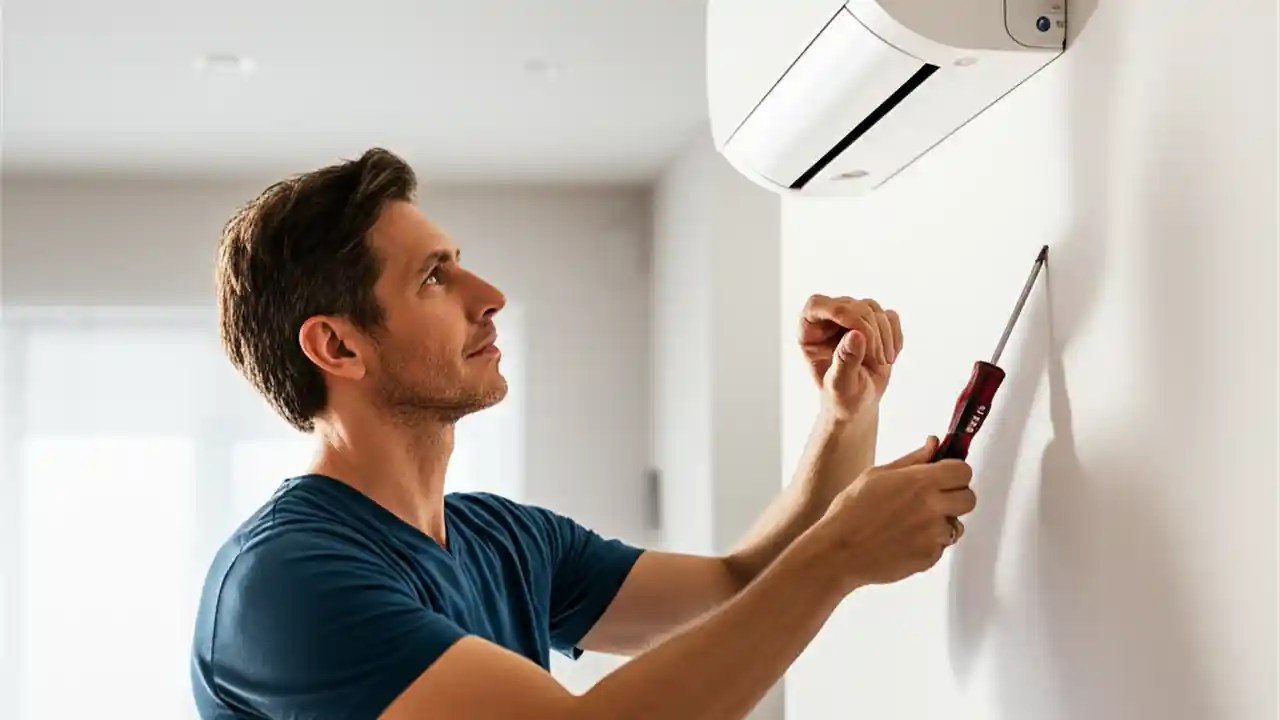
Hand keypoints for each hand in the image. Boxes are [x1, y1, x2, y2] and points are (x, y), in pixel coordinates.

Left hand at [798, 294, 901, 421]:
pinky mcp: (873, 323)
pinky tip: (890, 357)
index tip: (860, 335)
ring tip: (883, 362)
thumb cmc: (842, 396)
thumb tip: (855, 334)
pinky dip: (895, 336)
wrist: (858, 402)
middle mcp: (827, 320)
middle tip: (878, 361)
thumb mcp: (841, 385)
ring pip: (872, 308)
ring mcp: (851, 318)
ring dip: (884, 337)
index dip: (839, 313)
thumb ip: (845, 360)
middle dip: (870, 333)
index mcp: (809, 332)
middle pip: (851, 306)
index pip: (817, 304)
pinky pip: (889, 316)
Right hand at [812, 436, 975, 591]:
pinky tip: (904, 539)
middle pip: (969, 499)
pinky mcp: (930, 558)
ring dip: (941, 522)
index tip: (945, 475)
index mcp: (920, 482)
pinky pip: (941, 546)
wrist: (839, 552)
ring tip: (911, 523)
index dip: (955, 472)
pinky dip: (928, 543)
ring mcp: (933, 535)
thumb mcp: (877, 474)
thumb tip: (934, 443)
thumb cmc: (850, 511)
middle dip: (955, 496)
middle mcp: (932, 508)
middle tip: (934, 499)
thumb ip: (913, 459)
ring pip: (956, 525)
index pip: (963, 471)